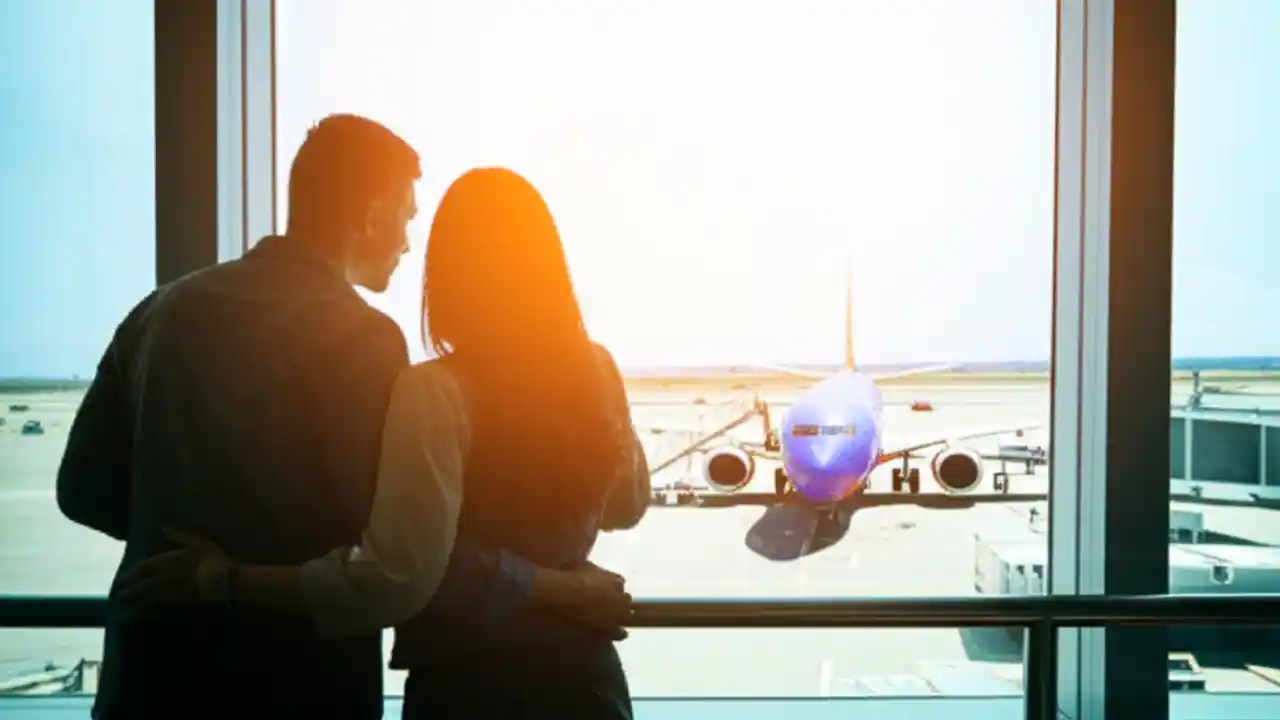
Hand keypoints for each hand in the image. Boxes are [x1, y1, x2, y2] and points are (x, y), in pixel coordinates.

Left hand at [115, 527, 230, 605]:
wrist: (221, 581)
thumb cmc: (211, 558)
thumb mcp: (197, 541)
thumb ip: (179, 535)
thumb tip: (163, 528)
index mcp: (166, 561)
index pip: (143, 569)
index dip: (131, 575)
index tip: (122, 580)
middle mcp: (163, 577)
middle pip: (141, 586)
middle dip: (130, 591)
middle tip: (121, 596)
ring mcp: (170, 591)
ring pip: (148, 596)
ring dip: (137, 600)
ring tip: (130, 603)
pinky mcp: (178, 602)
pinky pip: (159, 603)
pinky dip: (151, 605)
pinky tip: (149, 606)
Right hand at [538, 561, 632, 640]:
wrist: (566, 597)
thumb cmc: (570, 577)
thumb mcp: (582, 565)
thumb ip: (590, 569)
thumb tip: (587, 567)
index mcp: (615, 580)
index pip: (619, 583)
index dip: (612, 586)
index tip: (604, 589)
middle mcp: (621, 596)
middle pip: (626, 600)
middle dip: (618, 602)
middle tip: (606, 605)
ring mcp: (618, 614)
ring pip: (627, 617)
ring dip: (620, 617)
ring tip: (610, 621)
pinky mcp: (612, 629)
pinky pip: (621, 633)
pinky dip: (618, 633)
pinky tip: (611, 634)